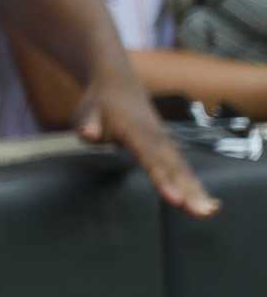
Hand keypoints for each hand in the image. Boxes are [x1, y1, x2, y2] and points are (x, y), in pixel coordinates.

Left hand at [75, 70, 218, 217]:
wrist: (118, 83)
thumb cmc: (100, 103)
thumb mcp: (87, 111)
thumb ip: (88, 123)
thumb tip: (88, 134)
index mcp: (135, 131)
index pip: (150, 158)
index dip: (163, 179)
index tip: (175, 199)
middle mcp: (156, 137)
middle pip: (173, 167)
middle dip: (189, 191)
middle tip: (202, 213)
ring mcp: (165, 142)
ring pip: (183, 169)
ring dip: (197, 191)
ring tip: (208, 212)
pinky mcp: (169, 147)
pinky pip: (184, 169)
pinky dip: (196, 185)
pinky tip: (208, 203)